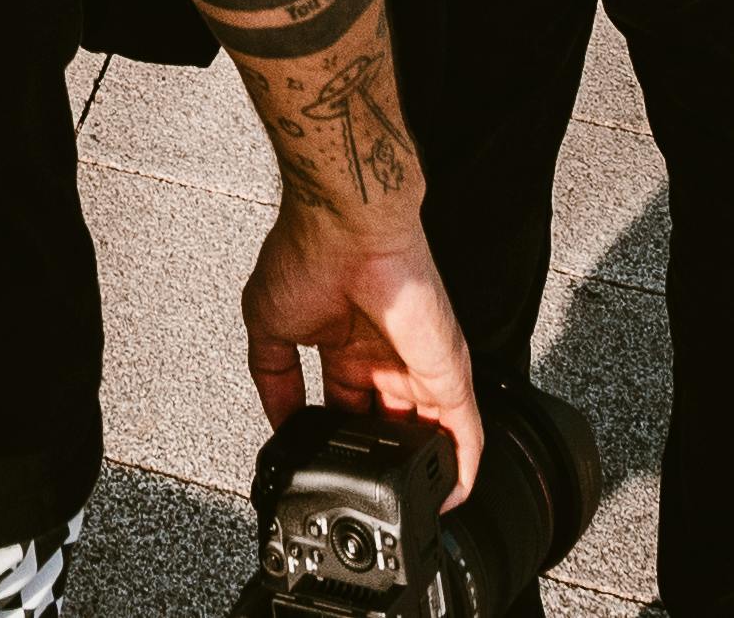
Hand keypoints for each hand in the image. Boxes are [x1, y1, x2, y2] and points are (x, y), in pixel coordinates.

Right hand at [244, 198, 483, 499]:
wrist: (345, 227)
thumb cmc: (307, 256)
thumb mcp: (268, 327)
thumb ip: (273, 378)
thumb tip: (280, 425)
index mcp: (345, 347)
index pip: (350, 409)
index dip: (345, 442)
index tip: (337, 470)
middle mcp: (385, 357)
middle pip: (392, 425)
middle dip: (384, 459)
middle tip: (375, 494)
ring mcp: (419, 365)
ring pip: (432, 433)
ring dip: (425, 470)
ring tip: (414, 505)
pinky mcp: (448, 371)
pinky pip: (465, 429)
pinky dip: (462, 466)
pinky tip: (454, 494)